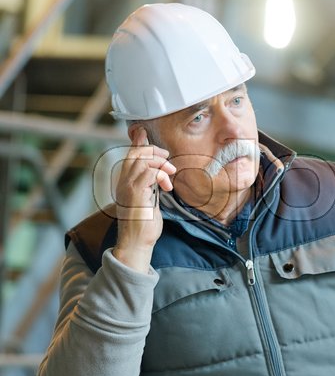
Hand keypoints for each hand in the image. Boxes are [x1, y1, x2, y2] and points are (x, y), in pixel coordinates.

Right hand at [112, 127, 174, 272]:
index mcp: (124, 182)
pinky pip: (150, 173)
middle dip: (153, 150)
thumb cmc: (144, 224)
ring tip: (171, 173)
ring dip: (161, 163)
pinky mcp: (135, 194)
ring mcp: (127, 187)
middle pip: (135, 153)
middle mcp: (122, 182)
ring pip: (143, 160)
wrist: (137, 243)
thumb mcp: (148, 199)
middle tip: (167, 158)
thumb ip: (150, 184)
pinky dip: (162, 175)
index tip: (144, 133)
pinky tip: (167, 187)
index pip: (129, 156)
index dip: (137, 142)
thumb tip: (159, 173)